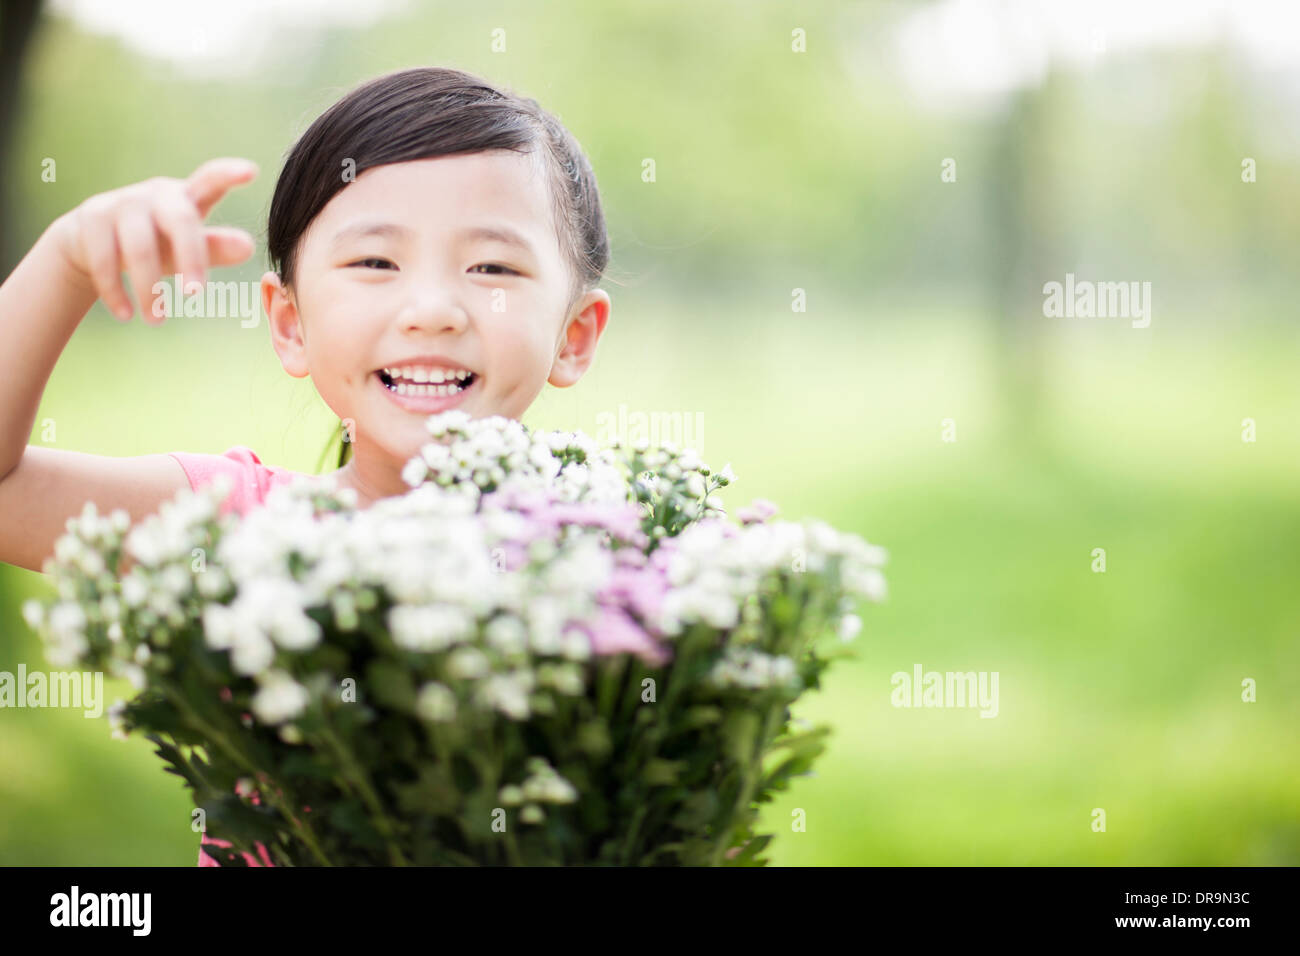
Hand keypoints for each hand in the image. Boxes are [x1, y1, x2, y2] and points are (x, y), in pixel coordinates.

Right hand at [51, 158, 258, 323]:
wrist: (88, 243)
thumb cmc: (155, 244)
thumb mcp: (186, 248)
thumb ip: (215, 248)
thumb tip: (248, 247)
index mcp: (185, 198)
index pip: (210, 180)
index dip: (228, 175)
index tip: (252, 171)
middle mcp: (154, 194)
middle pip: (179, 220)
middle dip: (191, 259)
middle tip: (196, 296)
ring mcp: (121, 202)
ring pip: (138, 247)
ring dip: (149, 289)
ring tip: (157, 321)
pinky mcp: (91, 218)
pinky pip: (104, 259)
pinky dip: (116, 291)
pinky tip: (125, 315)